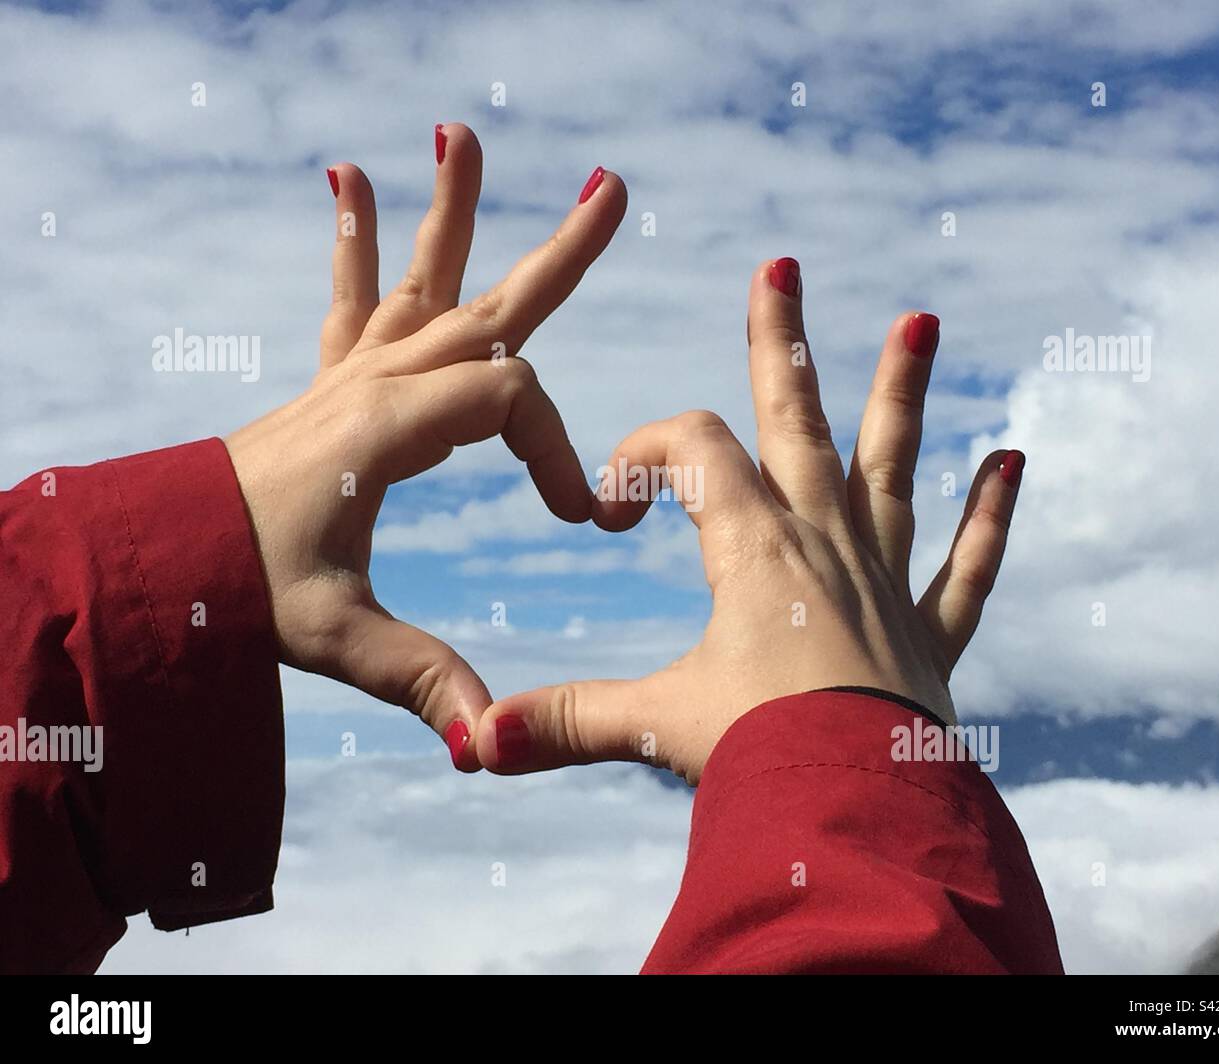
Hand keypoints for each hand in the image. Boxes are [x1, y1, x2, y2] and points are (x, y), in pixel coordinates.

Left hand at [224, 126, 625, 768]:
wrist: (169, 558)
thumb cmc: (248, 590)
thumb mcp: (338, 635)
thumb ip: (422, 678)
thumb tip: (488, 743)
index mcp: (391, 425)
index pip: (509, 401)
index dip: (556, 452)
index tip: (577, 517)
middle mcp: (378, 382)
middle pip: (487, 305)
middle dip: (557, 253)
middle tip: (614, 188)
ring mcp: (353, 375)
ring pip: (423, 281)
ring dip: (451, 211)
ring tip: (458, 131)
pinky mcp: (334, 385)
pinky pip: (355, 300)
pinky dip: (358, 243)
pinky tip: (347, 178)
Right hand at [474, 258, 1023, 783]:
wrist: (862, 813)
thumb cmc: (762, 757)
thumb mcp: (654, 729)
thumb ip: (566, 722)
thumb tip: (473, 741)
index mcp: (752, 548)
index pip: (693, 450)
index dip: (641, 456)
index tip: (613, 508)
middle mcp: (823, 543)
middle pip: (796, 419)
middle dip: (781, 342)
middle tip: (783, 266)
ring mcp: (883, 583)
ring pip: (889, 468)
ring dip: (900, 395)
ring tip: (920, 322)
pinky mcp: (928, 636)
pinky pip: (964, 566)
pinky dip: (989, 519)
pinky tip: (1011, 462)